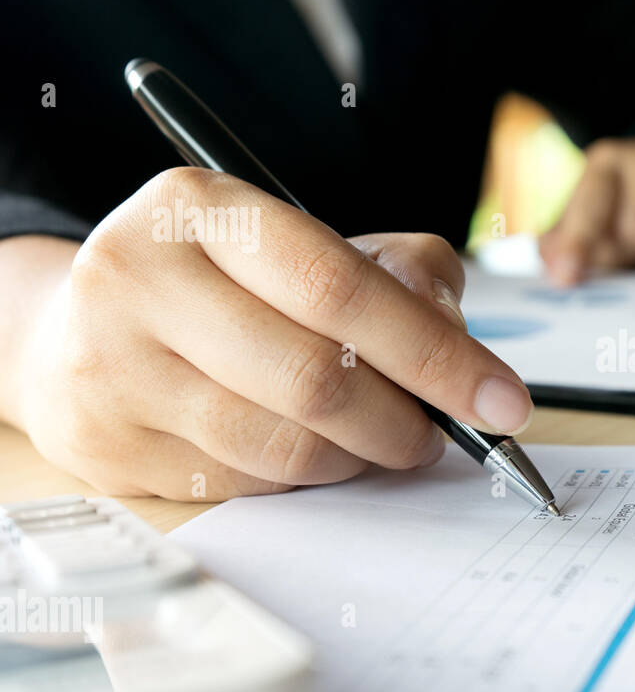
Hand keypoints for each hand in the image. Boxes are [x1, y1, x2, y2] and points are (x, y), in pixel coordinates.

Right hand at [2, 168, 533, 499]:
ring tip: (384, 440)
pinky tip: (316, 451)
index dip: (435, 353)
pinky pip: (247, 483)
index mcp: (201, 208)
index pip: (341, 288)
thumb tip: (458, 339)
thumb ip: (400, 273)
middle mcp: (140, 278)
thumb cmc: (221, 285)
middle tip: (440, 434)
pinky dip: (306, 477)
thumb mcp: (304, 243)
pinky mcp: (108, 445)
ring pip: (285, 445)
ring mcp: (113, 367)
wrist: (75, 329)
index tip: (504, 400)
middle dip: (406, 421)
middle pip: (317, 379)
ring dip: (361, 457)